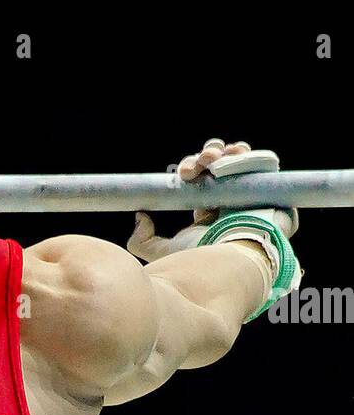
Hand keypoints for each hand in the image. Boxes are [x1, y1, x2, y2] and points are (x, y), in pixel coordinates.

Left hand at [129, 138, 296, 262]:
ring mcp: (253, 201)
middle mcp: (232, 208)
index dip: (194, 171)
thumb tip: (140, 217)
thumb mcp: (161, 251)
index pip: (202, 185)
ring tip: (216, 156)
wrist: (230, 261)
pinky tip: (238, 153)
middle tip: (200, 163)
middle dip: (207, 158)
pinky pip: (264, 168)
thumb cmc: (199, 260)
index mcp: (209, 217)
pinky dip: (252, 156)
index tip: (185, 172)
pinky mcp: (274, 196)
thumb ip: (142, 239)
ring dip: (226, 153)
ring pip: (240, 166)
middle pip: (219, 170)